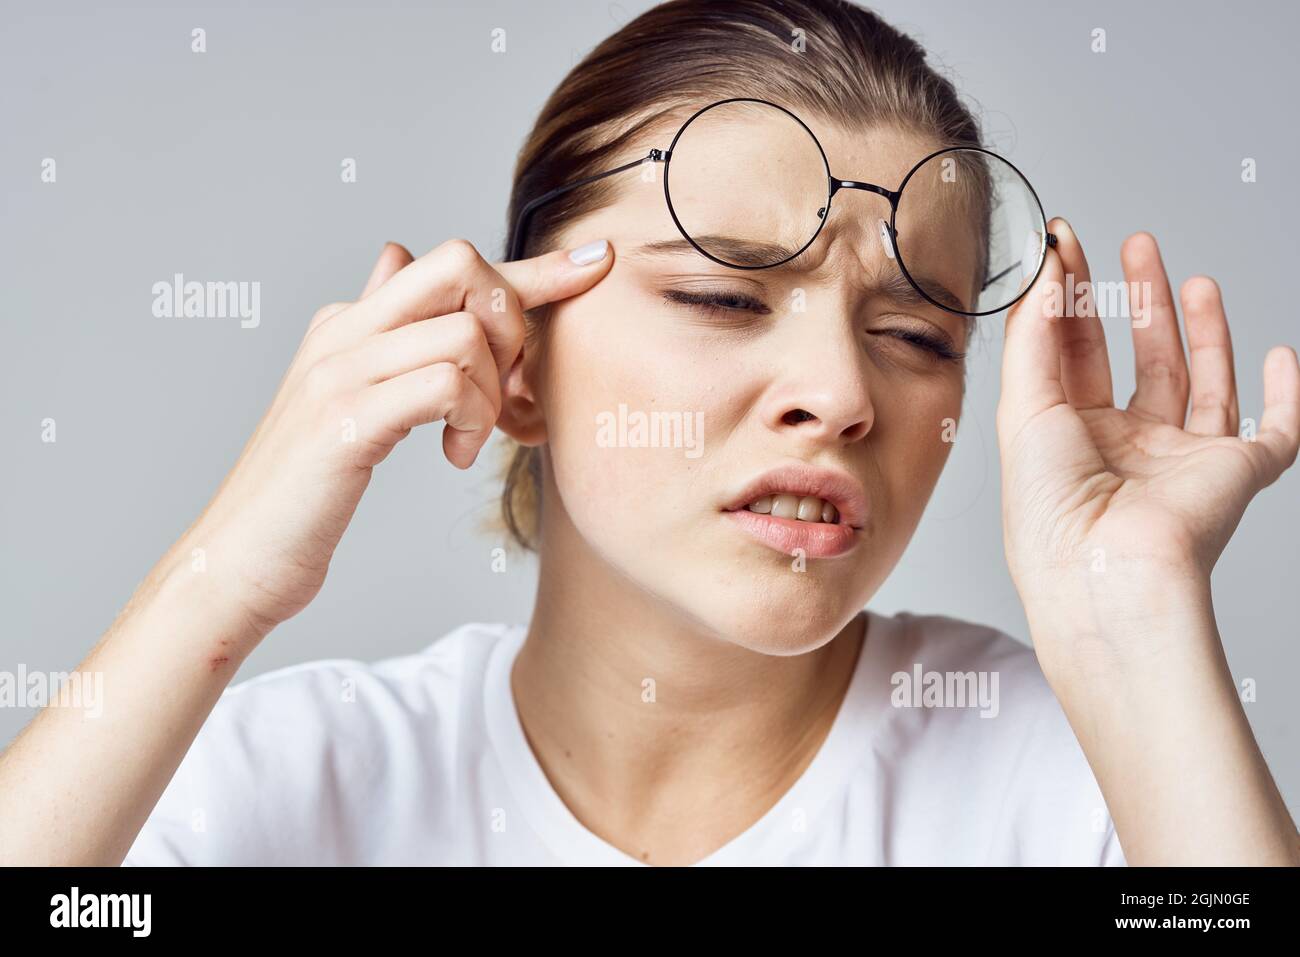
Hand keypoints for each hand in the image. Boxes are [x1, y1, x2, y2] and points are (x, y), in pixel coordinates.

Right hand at [180, 237, 611, 633]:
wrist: (239, 559)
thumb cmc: (306, 487)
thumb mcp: (347, 396)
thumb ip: (377, 329)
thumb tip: (395, 256)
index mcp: (349, 322)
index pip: (450, 266)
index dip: (533, 266)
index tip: (595, 262)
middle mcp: (342, 330)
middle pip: (459, 264)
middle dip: (512, 319)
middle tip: (505, 387)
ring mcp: (339, 371)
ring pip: (464, 332)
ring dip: (489, 392)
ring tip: (469, 439)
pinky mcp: (345, 420)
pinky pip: (444, 383)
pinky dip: (467, 418)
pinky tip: (451, 456)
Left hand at [997, 219, 1298, 645]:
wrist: (1105, 571)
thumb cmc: (1051, 508)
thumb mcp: (1023, 408)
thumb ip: (1032, 338)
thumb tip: (1040, 274)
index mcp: (1068, 438)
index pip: (1072, 355)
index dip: (1071, 299)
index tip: (1066, 245)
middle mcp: (1125, 448)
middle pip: (1137, 360)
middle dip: (1135, 301)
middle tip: (1133, 244)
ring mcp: (1182, 461)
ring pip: (1200, 382)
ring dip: (1198, 329)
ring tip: (1189, 276)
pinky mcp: (1236, 474)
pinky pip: (1278, 432)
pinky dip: (1290, 395)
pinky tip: (1281, 355)